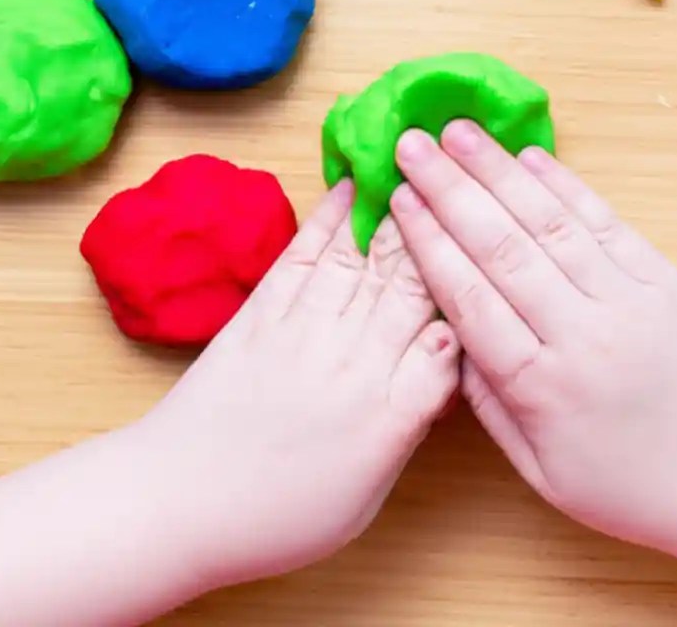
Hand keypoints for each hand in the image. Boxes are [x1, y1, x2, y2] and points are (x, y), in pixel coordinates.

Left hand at [138, 181, 460, 588]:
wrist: (179, 504)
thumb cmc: (278, 516)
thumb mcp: (364, 495)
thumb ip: (405, 427)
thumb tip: (440, 373)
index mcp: (391, 414)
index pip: (453, 338)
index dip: (475, 291)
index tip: (497, 246)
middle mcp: (354, 363)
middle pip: (413, 284)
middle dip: (444, 228)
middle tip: (470, 172)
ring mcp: (304, 332)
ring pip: (364, 259)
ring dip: (395, 207)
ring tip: (422, 158)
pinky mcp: (258, 317)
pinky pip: (302, 257)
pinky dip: (328, 219)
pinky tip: (350, 187)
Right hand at [388, 120, 676, 563]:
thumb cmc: (632, 487)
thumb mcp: (541, 471)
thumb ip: (489, 402)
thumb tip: (447, 337)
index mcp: (542, 387)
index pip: (470, 298)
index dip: (429, 242)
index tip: (398, 201)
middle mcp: (583, 335)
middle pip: (501, 247)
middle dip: (450, 190)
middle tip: (411, 145)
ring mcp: (629, 303)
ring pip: (550, 224)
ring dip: (500, 172)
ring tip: (459, 133)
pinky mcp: (666, 284)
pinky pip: (606, 225)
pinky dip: (567, 188)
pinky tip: (531, 158)